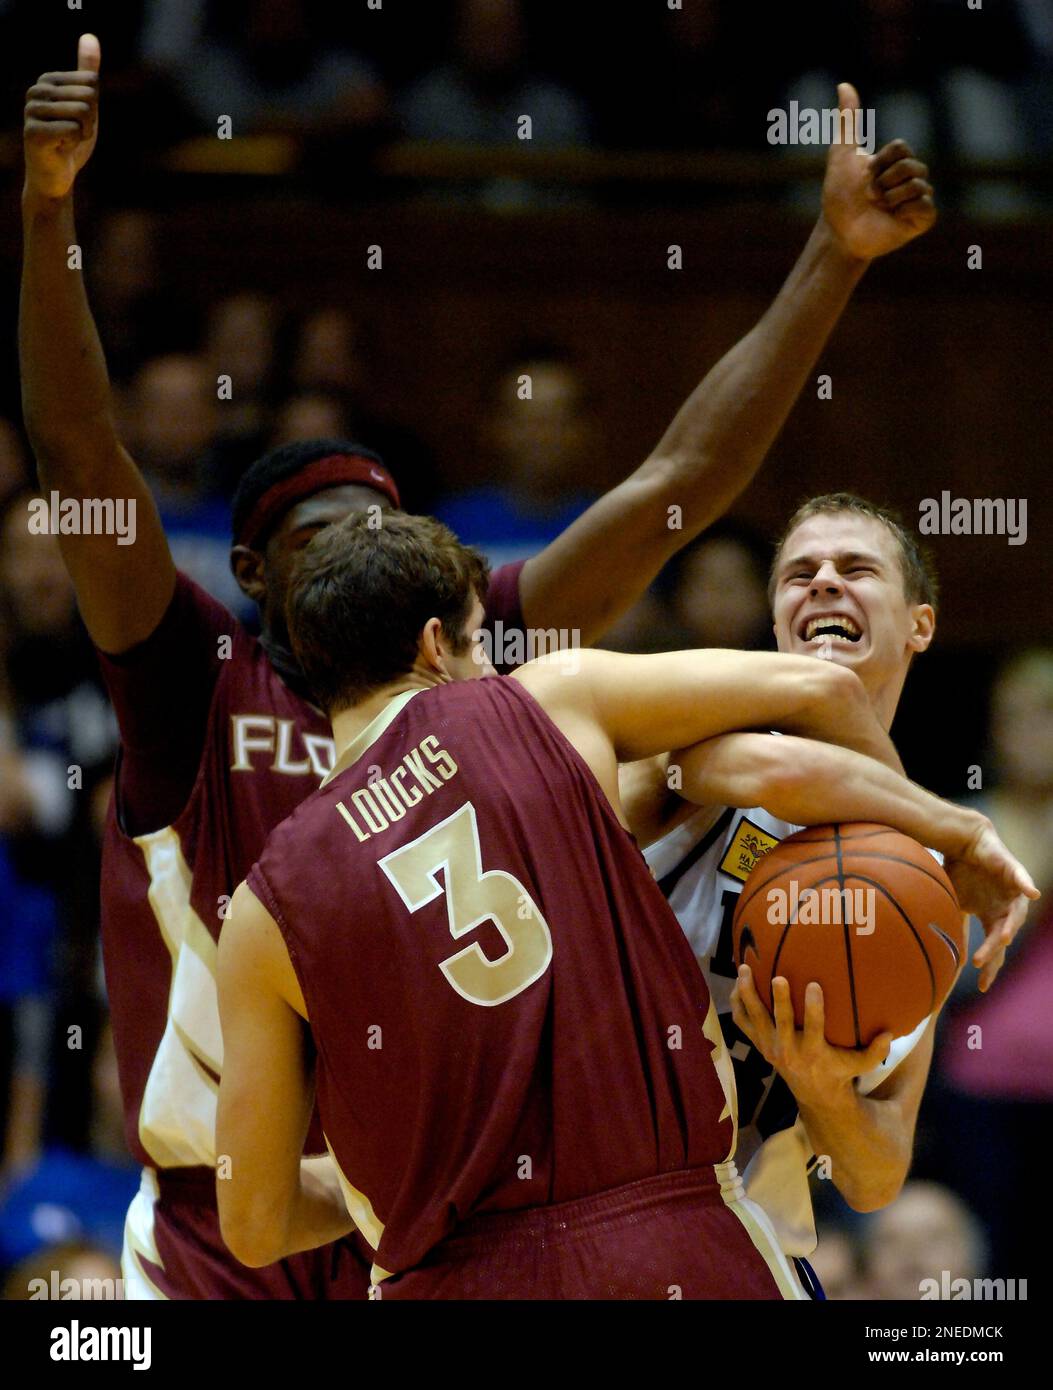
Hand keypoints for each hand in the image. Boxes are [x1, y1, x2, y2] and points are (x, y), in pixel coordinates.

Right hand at [23, 34, 100, 201]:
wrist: (56, 177)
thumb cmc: (70, 141)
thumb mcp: (85, 104)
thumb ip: (86, 72)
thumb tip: (90, 37)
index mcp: (48, 81)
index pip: (91, 82)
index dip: (94, 107)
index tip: (79, 120)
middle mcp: (36, 91)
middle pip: (88, 96)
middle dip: (90, 121)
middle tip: (75, 134)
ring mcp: (32, 111)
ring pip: (82, 113)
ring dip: (83, 134)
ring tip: (67, 141)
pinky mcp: (33, 132)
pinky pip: (73, 130)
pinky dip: (74, 144)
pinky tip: (61, 149)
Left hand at [731, 967, 892, 1108]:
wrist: (813, 1093)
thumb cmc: (839, 1071)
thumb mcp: (860, 1064)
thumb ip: (876, 1051)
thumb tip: (891, 1033)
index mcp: (813, 1052)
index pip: (814, 1029)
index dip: (813, 1008)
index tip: (813, 985)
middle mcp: (789, 1050)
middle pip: (780, 1022)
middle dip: (778, 1000)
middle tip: (776, 975)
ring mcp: (770, 1047)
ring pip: (755, 1018)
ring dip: (748, 994)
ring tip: (745, 969)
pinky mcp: (759, 1044)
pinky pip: (742, 1022)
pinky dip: (737, 1003)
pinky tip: (736, 983)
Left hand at [821, 82, 935, 260]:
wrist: (839, 231)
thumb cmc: (839, 195)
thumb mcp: (842, 154)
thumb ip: (848, 120)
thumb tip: (844, 85)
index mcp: (895, 162)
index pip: (902, 147)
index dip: (882, 161)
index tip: (866, 176)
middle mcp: (909, 178)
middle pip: (911, 166)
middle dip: (885, 181)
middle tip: (872, 196)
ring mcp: (917, 199)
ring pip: (918, 185)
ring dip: (892, 198)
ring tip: (880, 208)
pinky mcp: (921, 220)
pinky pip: (927, 206)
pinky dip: (907, 210)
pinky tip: (894, 218)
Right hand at [943, 816, 1039, 992]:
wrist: (962, 841)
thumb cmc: (957, 872)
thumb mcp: (949, 902)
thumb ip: (943, 919)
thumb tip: (917, 939)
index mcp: (991, 916)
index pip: (994, 947)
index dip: (990, 966)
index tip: (982, 986)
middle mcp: (1005, 908)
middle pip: (1003, 936)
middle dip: (994, 951)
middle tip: (982, 966)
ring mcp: (1011, 891)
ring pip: (1015, 913)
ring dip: (1010, 926)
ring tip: (1004, 938)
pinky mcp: (1013, 870)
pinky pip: (1022, 880)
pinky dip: (1026, 886)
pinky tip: (1032, 893)